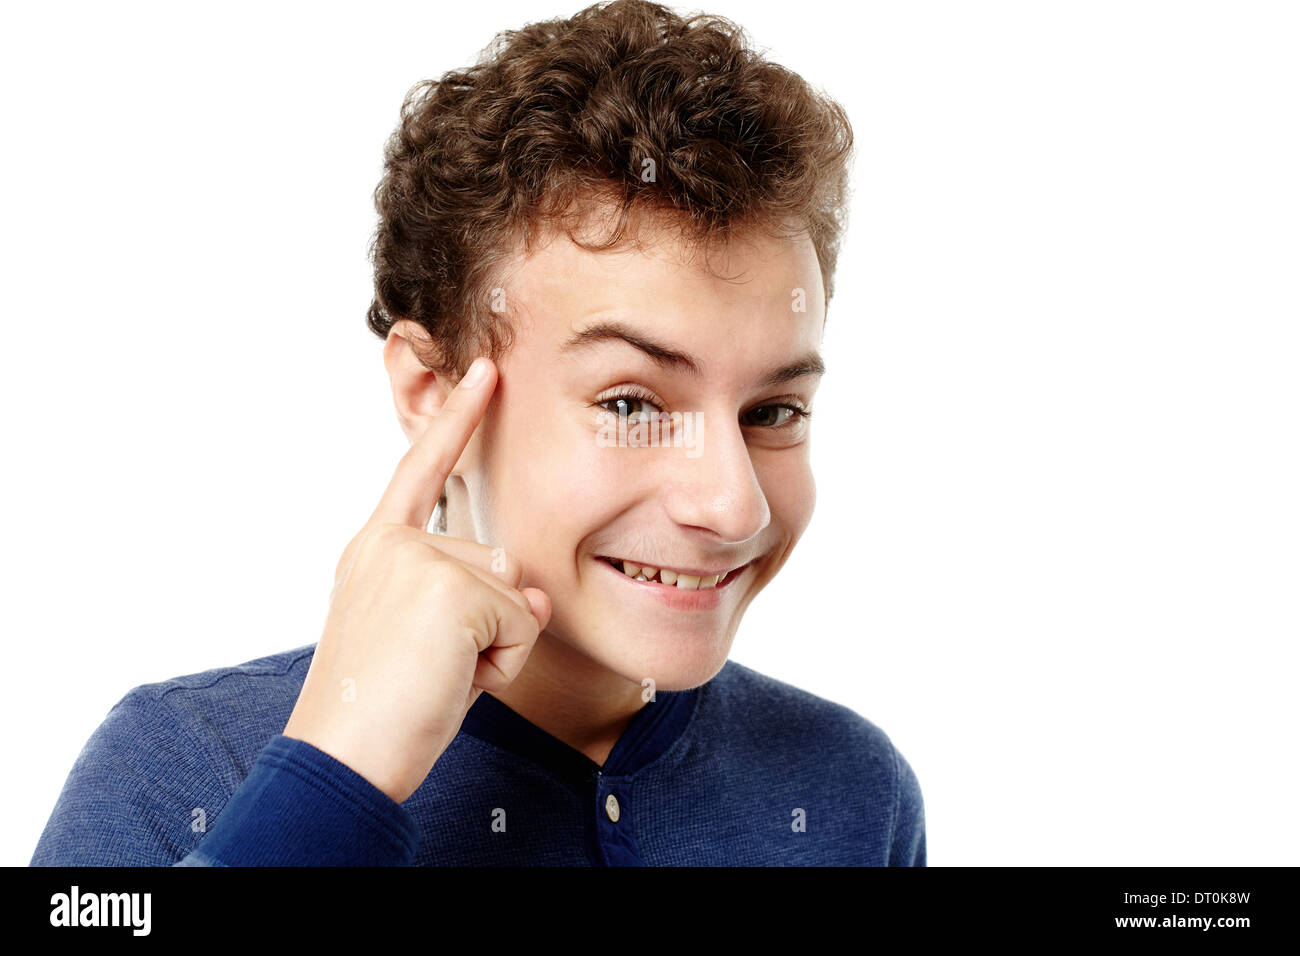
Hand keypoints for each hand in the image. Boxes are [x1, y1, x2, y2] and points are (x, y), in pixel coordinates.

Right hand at [282, 356, 549, 802]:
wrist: (341, 756)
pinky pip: (522, 624)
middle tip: (431, 667)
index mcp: (375, 549)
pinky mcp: (450, 590)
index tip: (486, 367)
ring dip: (495, 647)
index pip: (422, 470)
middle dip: (489, 623)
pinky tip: (453, 681)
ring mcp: (420, 561)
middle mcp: (392, 545)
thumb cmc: (378, 708)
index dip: (456, 419)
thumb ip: (469, 595)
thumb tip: (532, 593)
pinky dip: (503, 664)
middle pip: (496, 562)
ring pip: (513, 595)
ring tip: (437, 675)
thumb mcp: (421, 635)